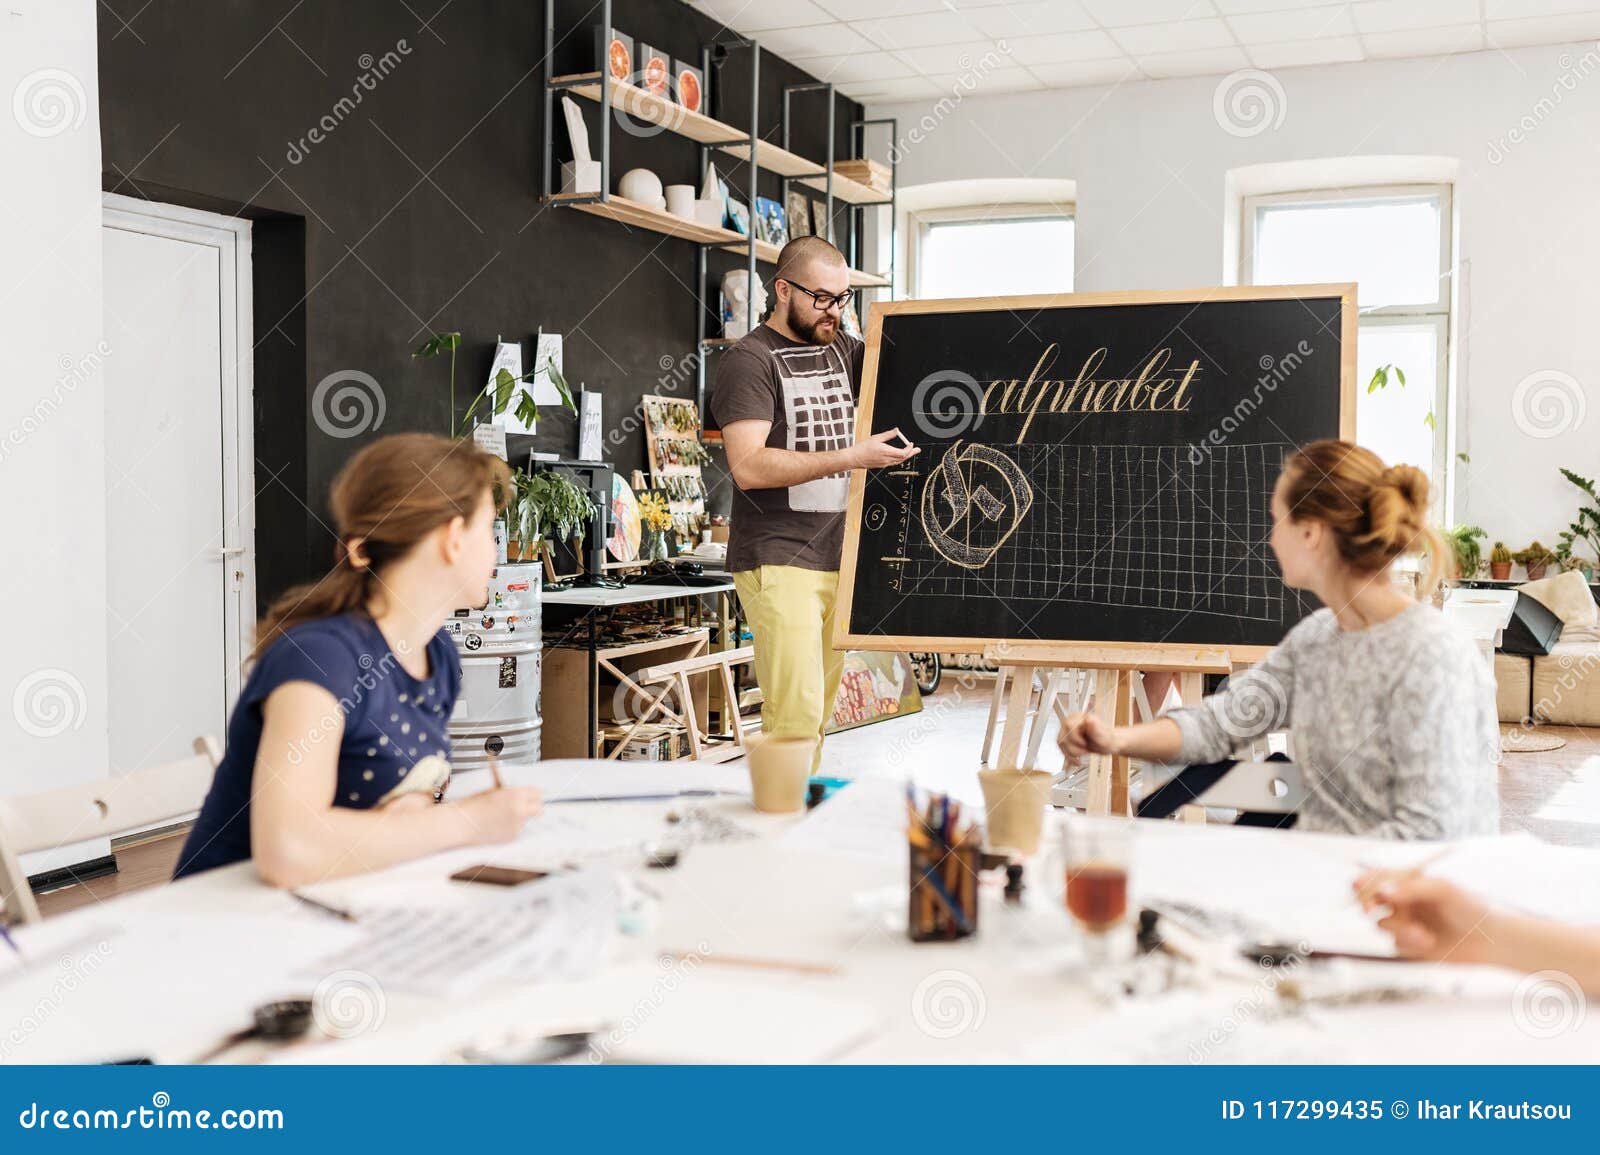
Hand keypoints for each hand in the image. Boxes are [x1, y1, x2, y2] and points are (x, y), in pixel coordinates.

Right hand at [454, 786, 543, 843]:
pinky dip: (512, 827)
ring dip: (521, 818)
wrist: (462, 823)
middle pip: (539, 808)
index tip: (531, 796)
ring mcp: (517, 825)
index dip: (533, 794)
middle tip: (526, 807)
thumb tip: (524, 793)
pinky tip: (498, 825)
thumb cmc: (474, 804)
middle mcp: (520, 810)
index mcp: (516, 794)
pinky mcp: (512, 837)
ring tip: (503, 817)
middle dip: (534, 807)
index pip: (537, 793)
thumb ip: (511, 793)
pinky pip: (518, 830)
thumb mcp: (494, 791)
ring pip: (528, 820)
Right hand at [850, 428, 919, 469]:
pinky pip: (893, 463)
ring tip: (910, 452)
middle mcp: (886, 459)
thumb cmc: (863, 448)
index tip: (910, 443)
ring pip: (899, 461)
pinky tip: (899, 455)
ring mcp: (884, 464)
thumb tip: (897, 430)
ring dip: (905, 456)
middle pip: (903, 458)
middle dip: (911, 453)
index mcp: (886, 452)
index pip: (903, 453)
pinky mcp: (882, 466)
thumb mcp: (876, 438)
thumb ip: (888, 435)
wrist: (854, 458)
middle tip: (917, 450)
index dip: (909, 449)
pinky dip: (899, 459)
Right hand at [1057, 712, 1120, 763]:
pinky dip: (1070, 757)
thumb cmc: (1107, 739)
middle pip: (1063, 737)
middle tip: (1086, 749)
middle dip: (1074, 748)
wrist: (1107, 745)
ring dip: (1073, 753)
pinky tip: (1077, 759)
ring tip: (1084, 752)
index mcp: (1080, 717)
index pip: (1068, 726)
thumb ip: (1095, 729)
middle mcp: (1071, 721)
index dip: (1075, 738)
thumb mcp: (1103, 736)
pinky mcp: (1065, 739)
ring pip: (1061, 744)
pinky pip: (1061, 749)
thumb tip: (1089, 720)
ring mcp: (1067, 730)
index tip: (1084, 743)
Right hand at [1353, 871, 1496, 963]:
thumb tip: (1382, 891)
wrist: (1490, 940)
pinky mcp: (1409, 945)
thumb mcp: (1443, 889)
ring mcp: (1404, 923)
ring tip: (1423, 934)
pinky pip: (1394, 944)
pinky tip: (1429, 942)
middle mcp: (1402, 901)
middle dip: (1367, 905)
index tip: (1362, 889)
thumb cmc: (1470, 907)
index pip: (1374, 877)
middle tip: (1372, 911)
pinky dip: (1409, 943)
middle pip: (1367, 900)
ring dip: (1399, 929)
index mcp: (1407, 882)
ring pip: (1381, 925)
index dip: (1363, 882)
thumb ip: (1411, 888)